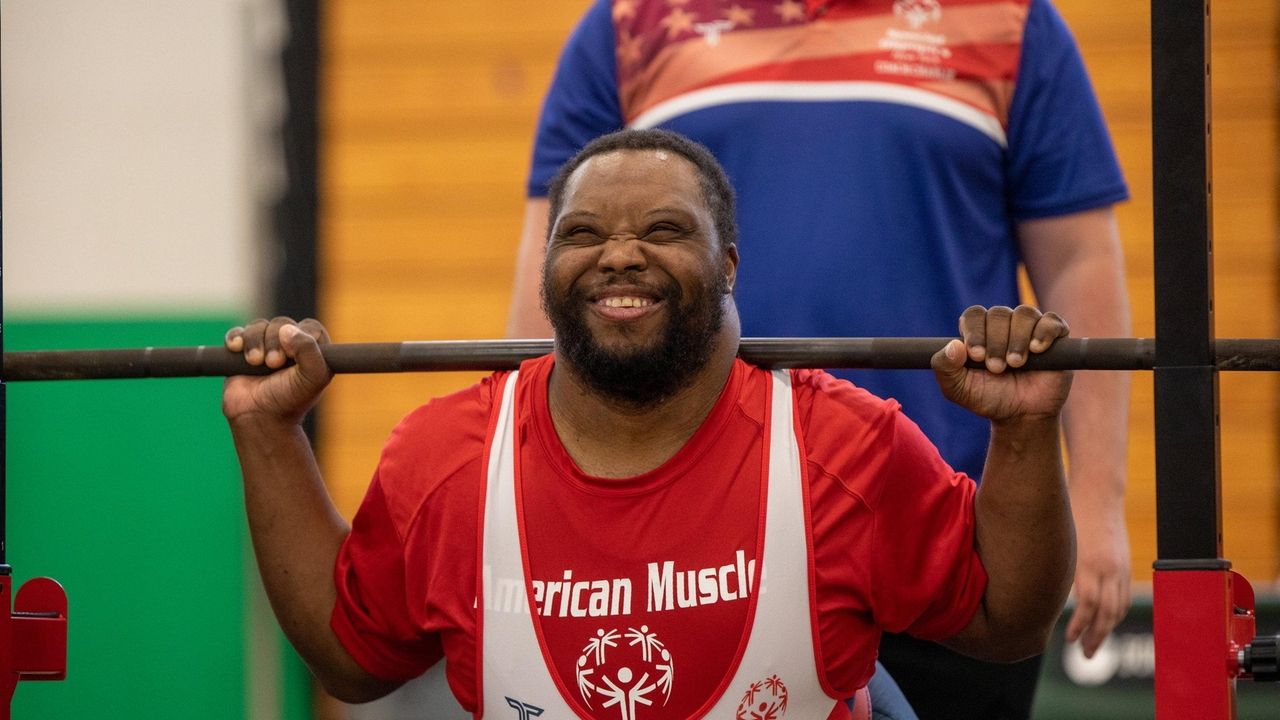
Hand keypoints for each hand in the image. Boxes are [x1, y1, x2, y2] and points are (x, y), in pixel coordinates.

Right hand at [221, 316, 332, 425]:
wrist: (259, 418)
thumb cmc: (290, 400)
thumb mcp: (312, 377)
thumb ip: (309, 350)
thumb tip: (287, 329)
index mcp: (313, 351)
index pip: (310, 328)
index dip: (301, 336)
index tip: (293, 355)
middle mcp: (290, 346)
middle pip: (281, 324)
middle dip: (275, 341)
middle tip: (273, 364)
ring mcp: (265, 347)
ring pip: (258, 326)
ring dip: (255, 341)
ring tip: (254, 362)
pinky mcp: (242, 352)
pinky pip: (238, 334)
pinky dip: (236, 338)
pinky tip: (236, 348)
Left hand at [931, 305, 1071, 422]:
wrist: (1021, 416)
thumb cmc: (988, 398)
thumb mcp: (958, 389)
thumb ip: (945, 367)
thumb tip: (953, 345)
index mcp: (980, 331)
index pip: (974, 315)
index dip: (974, 331)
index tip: (976, 356)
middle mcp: (1005, 324)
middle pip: (999, 313)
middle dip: (995, 342)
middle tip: (997, 368)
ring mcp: (1031, 328)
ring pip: (1024, 314)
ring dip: (1017, 339)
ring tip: (1015, 364)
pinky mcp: (1055, 336)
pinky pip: (1051, 321)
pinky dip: (1043, 332)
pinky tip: (1036, 349)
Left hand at [1065, 499, 1130, 656]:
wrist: (1098, 492)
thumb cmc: (1069, 513)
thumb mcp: (1058, 541)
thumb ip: (1053, 568)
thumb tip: (1034, 595)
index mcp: (1088, 562)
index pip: (1088, 604)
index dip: (1079, 626)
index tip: (1067, 640)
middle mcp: (1107, 568)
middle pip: (1107, 612)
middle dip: (1096, 637)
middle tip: (1083, 655)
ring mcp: (1120, 567)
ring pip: (1118, 607)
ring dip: (1107, 630)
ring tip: (1092, 646)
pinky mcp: (1125, 564)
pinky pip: (1123, 596)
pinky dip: (1114, 614)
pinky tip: (1103, 624)